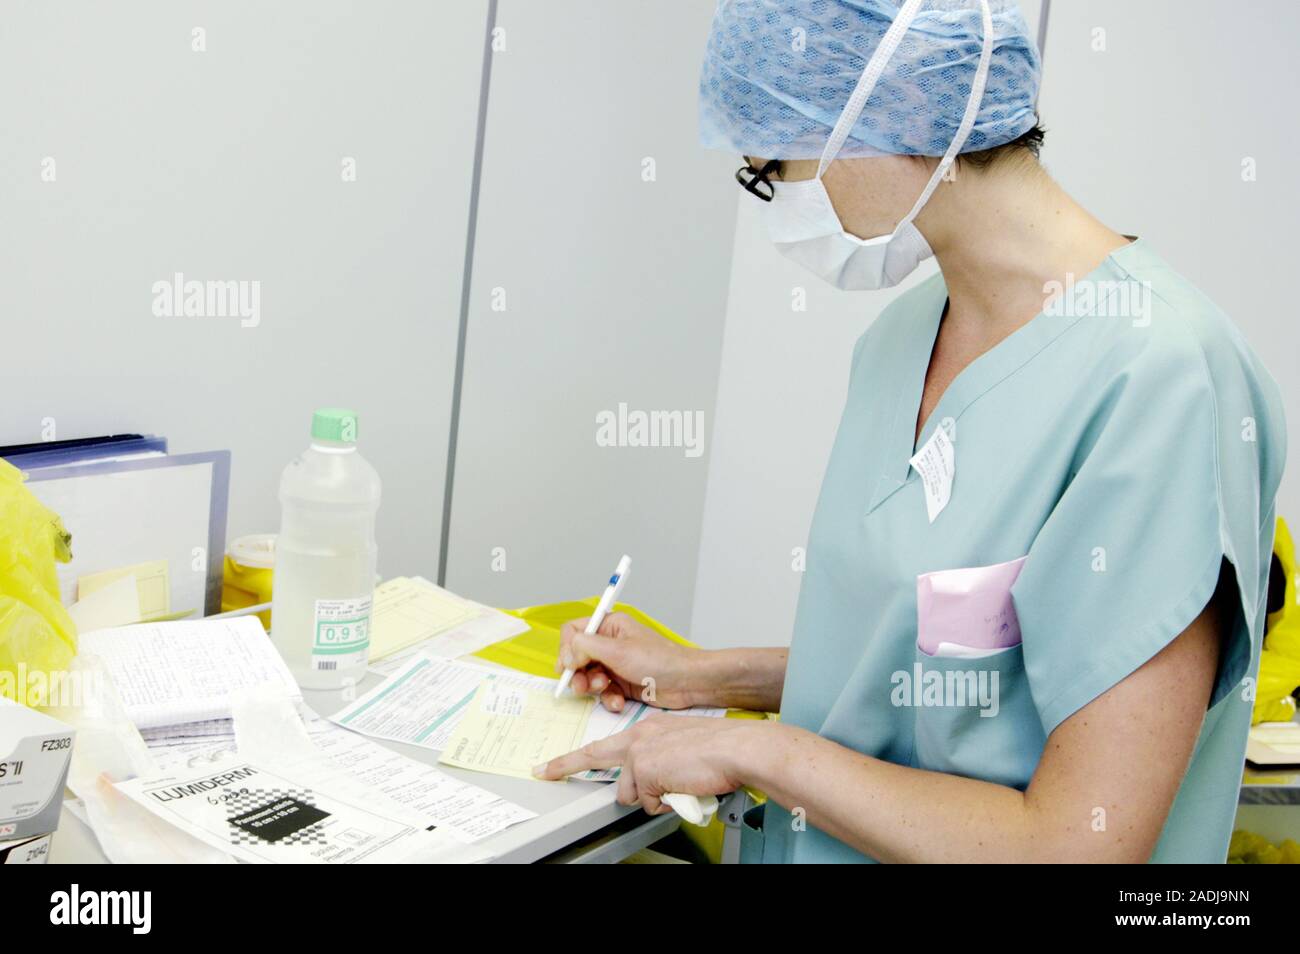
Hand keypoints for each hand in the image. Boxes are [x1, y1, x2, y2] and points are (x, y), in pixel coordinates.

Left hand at [533, 716, 760, 814]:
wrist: (736, 748)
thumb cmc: (720, 748)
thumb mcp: (681, 747)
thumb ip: (661, 760)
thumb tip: (653, 786)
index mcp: (648, 729)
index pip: (605, 744)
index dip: (576, 757)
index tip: (551, 763)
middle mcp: (639, 737)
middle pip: (595, 757)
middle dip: (566, 766)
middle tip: (543, 771)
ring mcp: (640, 753)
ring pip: (630, 793)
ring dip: (652, 798)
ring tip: (678, 785)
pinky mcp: (645, 771)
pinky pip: (649, 803)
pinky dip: (666, 803)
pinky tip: (682, 788)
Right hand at [555, 612, 701, 711]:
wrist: (687, 683)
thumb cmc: (660, 660)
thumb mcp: (618, 651)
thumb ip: (586, 647)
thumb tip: (567, 654)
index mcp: (609, 626)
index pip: (574, 631)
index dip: (567, 649)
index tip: (569, 665)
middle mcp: (610, 644)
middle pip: (577, 657)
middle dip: (578, 673)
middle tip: (582, 685)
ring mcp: (615, 664)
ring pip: (588, 677)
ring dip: (593, 687)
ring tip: (605, 689)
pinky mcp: (622, 683)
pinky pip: (603, 692)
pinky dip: (607, 698)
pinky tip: (618, 702)